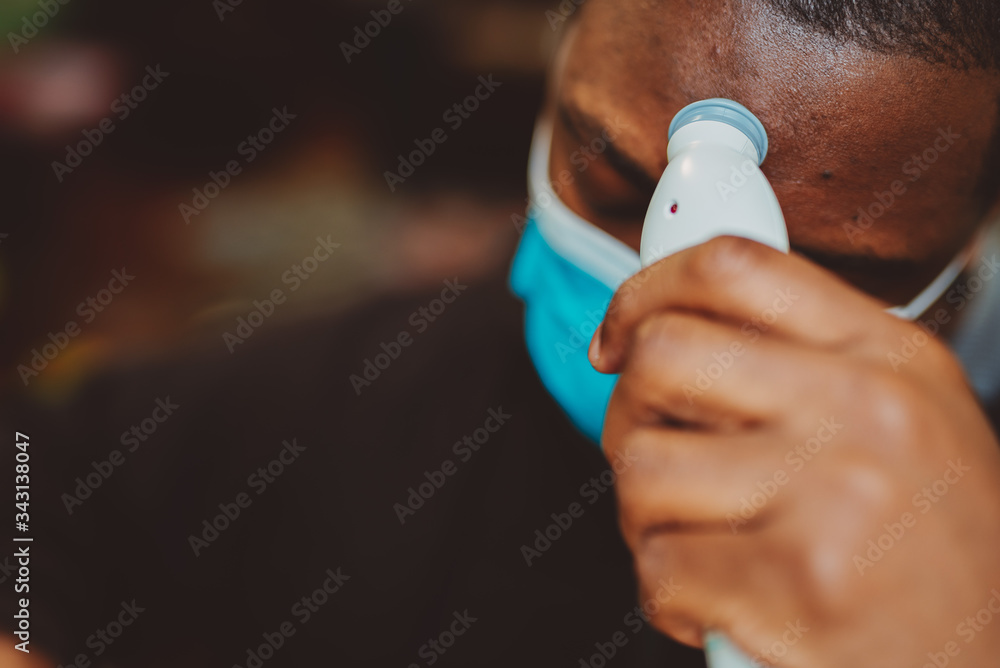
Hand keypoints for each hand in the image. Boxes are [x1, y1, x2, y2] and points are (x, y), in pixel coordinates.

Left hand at [589, 236, 999, 666]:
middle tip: (655, 457)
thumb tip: (668, 326)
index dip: (645, 291)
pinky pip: (660, 564)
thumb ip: (799, 359)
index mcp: (885, 354)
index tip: (618, 339)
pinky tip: (719, 603)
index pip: (731, 267)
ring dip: (645, 517)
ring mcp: (835, 491)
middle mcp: (865, 407)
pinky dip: (668, 594)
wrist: (987, 660)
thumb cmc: (933, 548)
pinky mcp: (801, 579)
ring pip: (641, 466)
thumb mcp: (900, 418)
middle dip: (629, 415)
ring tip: (700, 545)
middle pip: (663, 355)